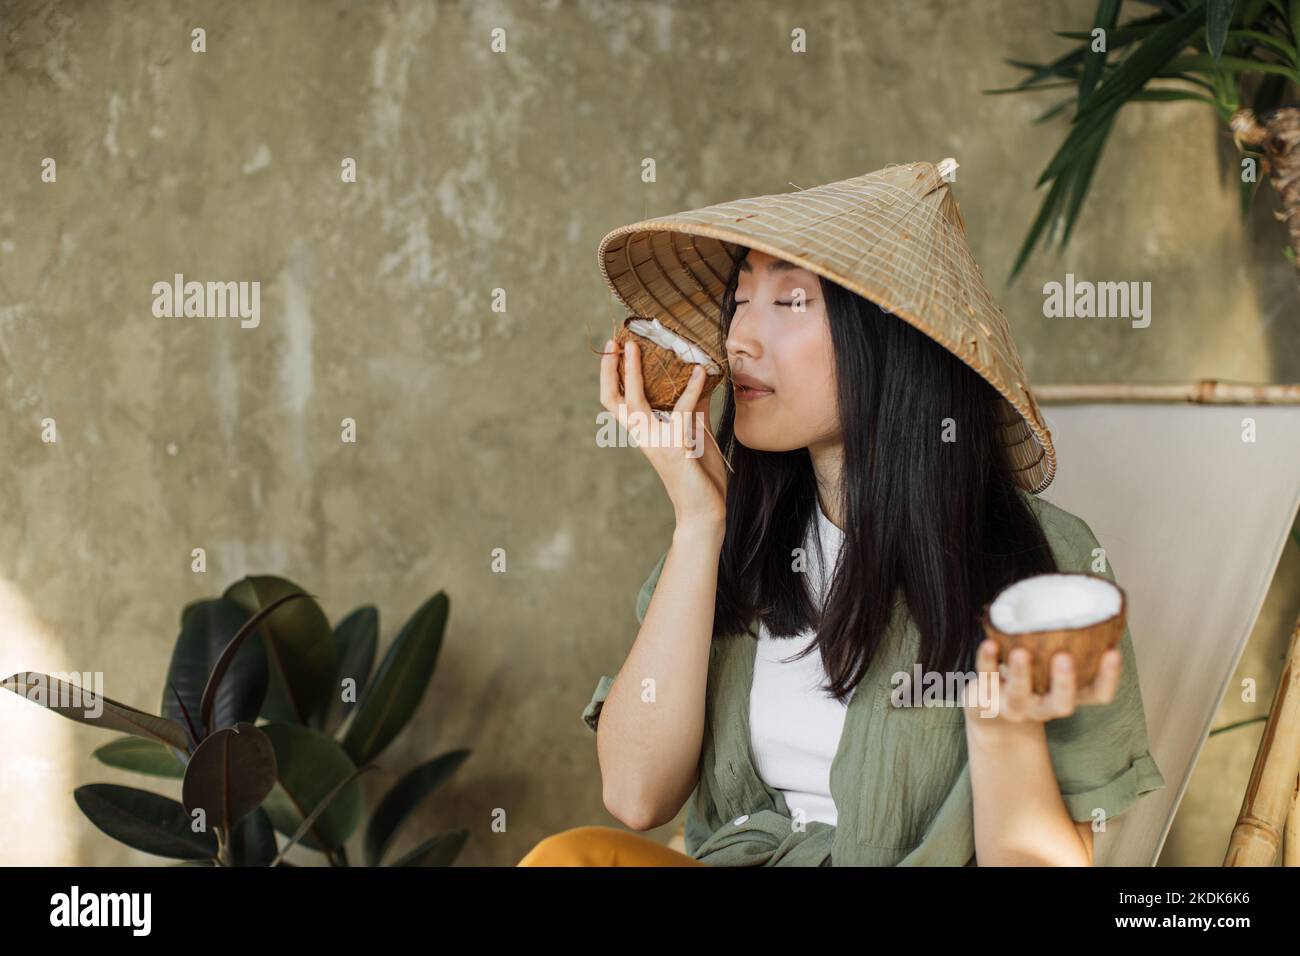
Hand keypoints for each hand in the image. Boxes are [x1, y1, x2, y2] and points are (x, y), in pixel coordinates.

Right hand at [599, 338, 727, 527]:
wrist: (705, 511)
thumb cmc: (699, 475)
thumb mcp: (696, 433)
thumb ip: (694, 406)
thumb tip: (698, 374)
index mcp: (644, 432)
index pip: (616, 401)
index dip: (610, 376)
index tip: (614, 348)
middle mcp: (644, 436)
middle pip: (613, 399)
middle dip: (610, 369)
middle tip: (615, 341)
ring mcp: (657, 442)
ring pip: (634, 402)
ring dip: (633, 372)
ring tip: (637, 347)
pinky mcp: (676, 447)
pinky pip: (681, 411)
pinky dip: (691, 388)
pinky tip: (700, 371)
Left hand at [963, 640, 1122, 725]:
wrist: (992, 708)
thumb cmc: (1032, 676)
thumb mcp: (1053, 667)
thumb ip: (1069, 645)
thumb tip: (1091, 604)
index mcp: (1069, 697)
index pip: (1098, 695)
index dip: (1108, 678)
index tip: (1113, 652)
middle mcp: (1045, 707)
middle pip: (1062, 704)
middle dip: (1064, 682)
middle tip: (1064, 657)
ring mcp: (1016, 707)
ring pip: (1020, 695)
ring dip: (1021, 674)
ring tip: (1021, 652)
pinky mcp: (988, 699)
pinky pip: (987, 678)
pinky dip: (987, 660)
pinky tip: (989, 643)